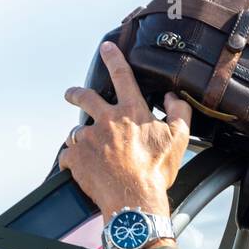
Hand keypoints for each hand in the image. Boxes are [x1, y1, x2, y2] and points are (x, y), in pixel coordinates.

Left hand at [59, 42, 191, 245]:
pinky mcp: (75, 158)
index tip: (106, 48)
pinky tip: (83, 170)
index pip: (122, 76)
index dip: (114, 58)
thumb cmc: (156, 172)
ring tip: (88, 151)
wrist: (135, 200)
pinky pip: (69, 156)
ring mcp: (88, 138)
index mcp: (131, 112)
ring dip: (81, 138)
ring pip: (77, 131)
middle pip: (85, 97)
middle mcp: (107, 120)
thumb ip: (179, 112)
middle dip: (75, 93)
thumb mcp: (179, 139)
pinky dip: (74, 161)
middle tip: (71, 94)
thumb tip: (172, 96)